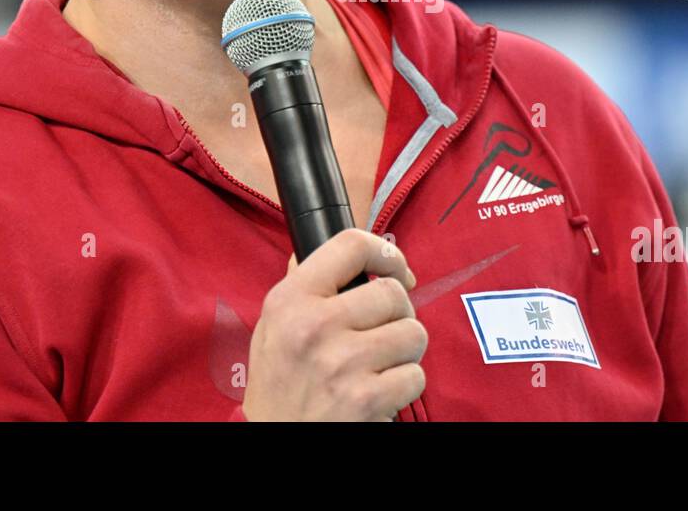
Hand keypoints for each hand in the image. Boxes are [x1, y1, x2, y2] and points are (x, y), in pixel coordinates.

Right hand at [241, 228, 426, 420]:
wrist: (273, 443)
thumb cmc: (277, 387)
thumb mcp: (271, 328)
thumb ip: (301, 285)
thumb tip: (334, 245)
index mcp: (290, 300)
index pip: (350, 245)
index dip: (386, 253)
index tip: (396, 270)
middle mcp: (315, 326)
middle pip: (394, 293)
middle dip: (399, 314)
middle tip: (384, 331)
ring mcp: (343, 363)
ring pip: (413, 333)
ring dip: (405, 351)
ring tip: (380, 363)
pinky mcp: (366, 399)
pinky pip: (415, 376)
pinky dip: (405, 385)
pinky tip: (380, 391)